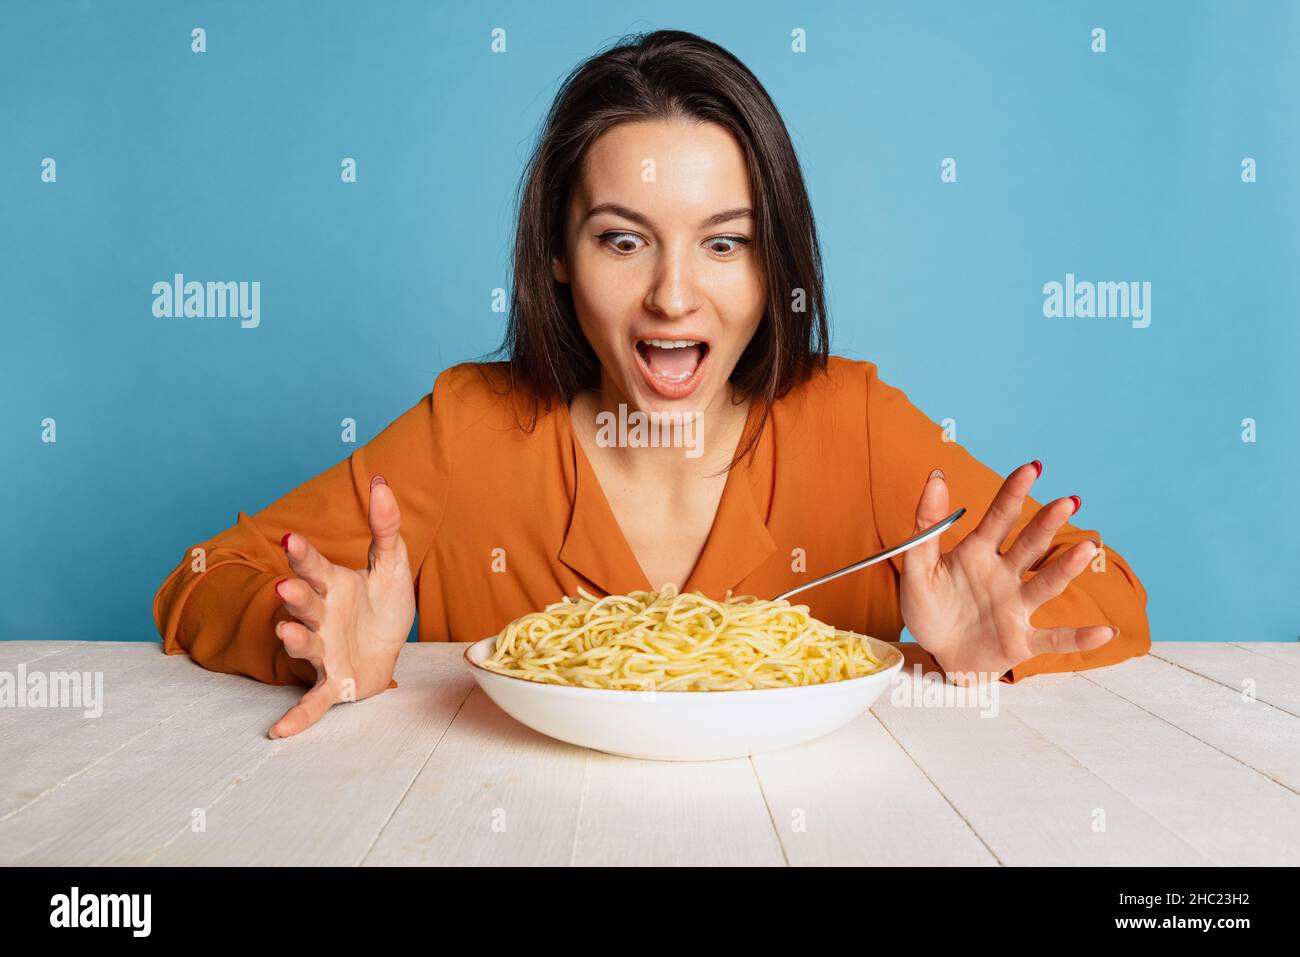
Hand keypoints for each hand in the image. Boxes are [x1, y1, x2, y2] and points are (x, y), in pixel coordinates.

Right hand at [268, 475, 414, 737]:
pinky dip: (298, 716)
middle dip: (296, 598)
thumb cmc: (382, 606)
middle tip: (286, 589)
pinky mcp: (334, 681)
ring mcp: (324, 650)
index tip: (289, 540)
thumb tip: (380, 480)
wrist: (390, 649)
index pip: (315, 568)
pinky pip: (314, 700)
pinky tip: (278, 733)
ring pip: (306, 645)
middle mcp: (322, 617)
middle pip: (306, 605)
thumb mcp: (391, 565)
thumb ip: (385, 527)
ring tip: (286, 632)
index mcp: (333, 586)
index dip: (303, 555)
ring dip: (295, 640)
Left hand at [900, 461, 1115, 684]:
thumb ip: (926, 526)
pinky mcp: (1021, 641)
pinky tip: (1104, 632)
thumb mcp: (917, 567)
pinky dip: (1078, 638)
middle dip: (1047, 524)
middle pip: (1029, 545)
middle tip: (1068, 502)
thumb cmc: (928, 608)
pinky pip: (1053, 639)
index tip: (1031, 467)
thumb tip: (936, 477)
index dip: (1014, 492)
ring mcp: (1015, 608)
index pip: (1000, 517)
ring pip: (1045, 585)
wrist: (932, 654)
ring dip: (1066, 567)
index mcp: (978, 554)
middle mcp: (1004, 576)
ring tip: (1087, 547)